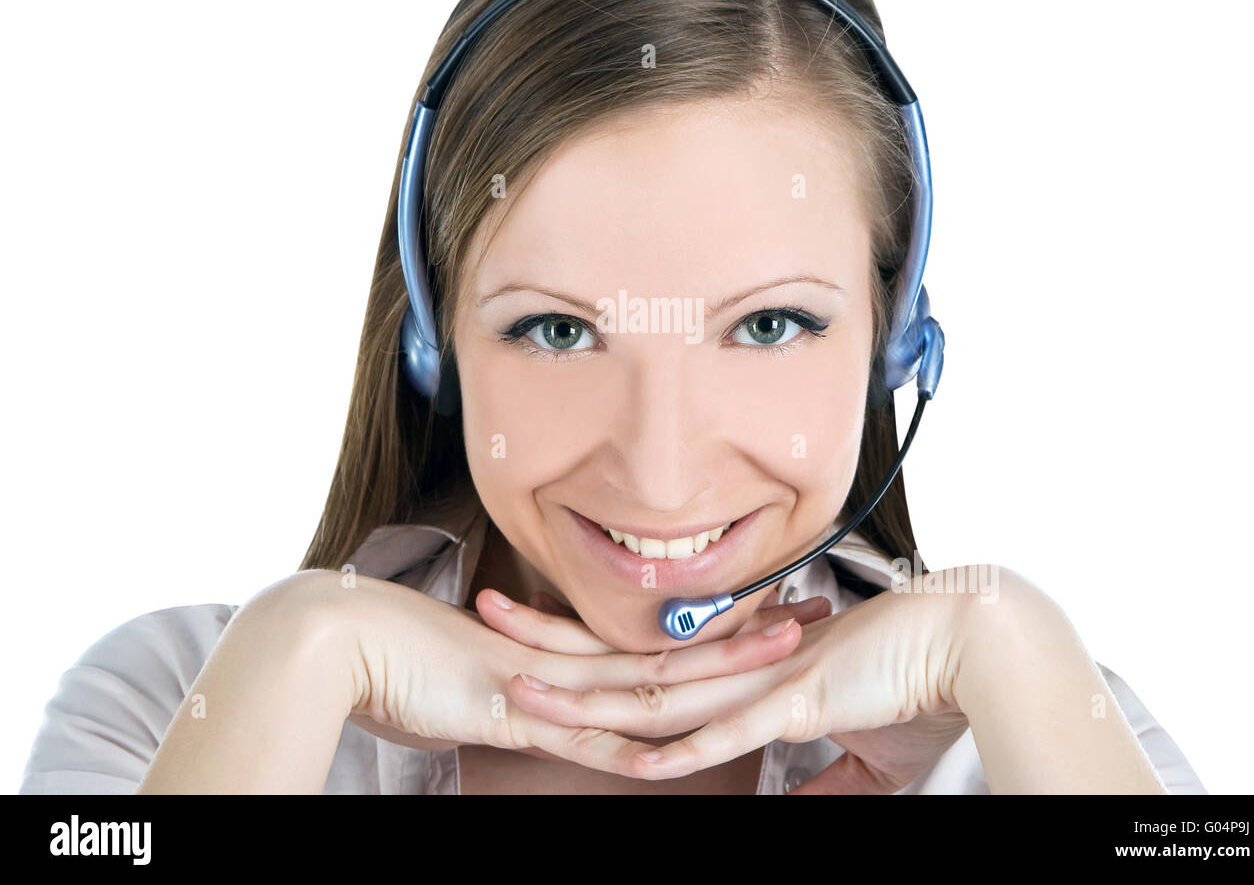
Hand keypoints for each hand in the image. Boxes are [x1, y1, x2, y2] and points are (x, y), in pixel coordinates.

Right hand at [324, 569, 827, 770]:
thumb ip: (511, 687)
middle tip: (812, 611)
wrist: (340, 638)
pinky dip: (632, 743)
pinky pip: (582, 733)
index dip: (711, 627)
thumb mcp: (472, 676)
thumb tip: (529, 693)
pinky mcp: (510, 713)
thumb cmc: (400, 659)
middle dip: (744, 634)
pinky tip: (678, 746)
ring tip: (781, 651)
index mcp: (560, 649)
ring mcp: (543, 685)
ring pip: (648, 678)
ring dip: (714, 669)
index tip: (764, 608)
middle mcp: (564, 660)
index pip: (651, 638)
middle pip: (671, 648)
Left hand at [493, 573, 989, 792]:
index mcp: (740, 664)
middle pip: (625, 657)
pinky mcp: (796, 703)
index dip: (588, 649)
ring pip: (653, 691)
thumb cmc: (914, 685)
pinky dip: (678, 749)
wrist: (970, 645)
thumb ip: (819, 779)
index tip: (537, 640)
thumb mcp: (857, 747)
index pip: (646, 656)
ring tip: (518, 683)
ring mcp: (759, 682)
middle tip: (486, 619)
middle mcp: (737, 665)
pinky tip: (634, 761)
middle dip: (551, 645)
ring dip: (585, 694)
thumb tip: (799, 810)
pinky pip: (726, 730)